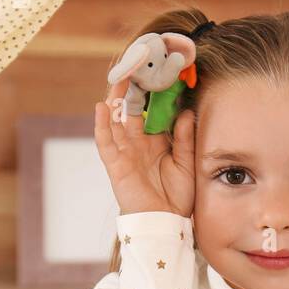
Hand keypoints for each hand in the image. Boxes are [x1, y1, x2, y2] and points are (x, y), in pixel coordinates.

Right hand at [94, 77, 195, 216]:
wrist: (166, 224)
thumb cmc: (177, 197)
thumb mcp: (187, 162)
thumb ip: (184, 137)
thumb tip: (186, 111)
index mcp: (157, 142)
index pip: (154, 111)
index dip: (156, 93)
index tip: (163, 71)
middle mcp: (139, 143)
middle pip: (134, 110)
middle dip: (136, 88)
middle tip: (140, 64)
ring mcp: (126, 152)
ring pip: (118, 120)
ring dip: (118, 98)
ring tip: (121, 75)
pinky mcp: (116, 165)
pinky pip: (106, 142)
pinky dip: (102, 125)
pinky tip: (101, 107)